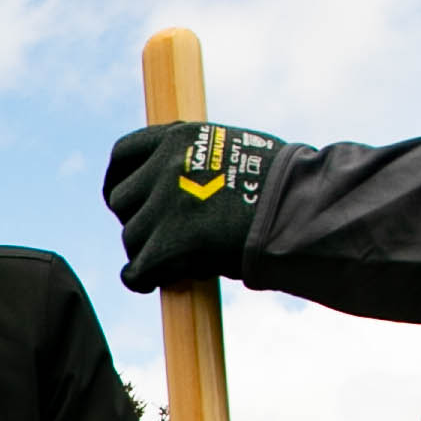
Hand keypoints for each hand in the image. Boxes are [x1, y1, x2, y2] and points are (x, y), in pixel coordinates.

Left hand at [101, 120, 289, 293]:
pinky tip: (159, 283)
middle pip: (122, 200)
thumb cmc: (283, 186)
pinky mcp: (167, 246)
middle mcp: (164, 167)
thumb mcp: (233, 152)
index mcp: (178, 137)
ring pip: (131, 238)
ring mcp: (163, 207)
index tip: (121, 196)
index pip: (123, 154)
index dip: (119, 179)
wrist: (301, 211)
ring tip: (179, 260)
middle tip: (160, 237)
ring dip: (148, 252)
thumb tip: (175, 182)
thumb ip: (196, 162)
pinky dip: (143, 280)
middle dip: (137, 220)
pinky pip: (137, 271)